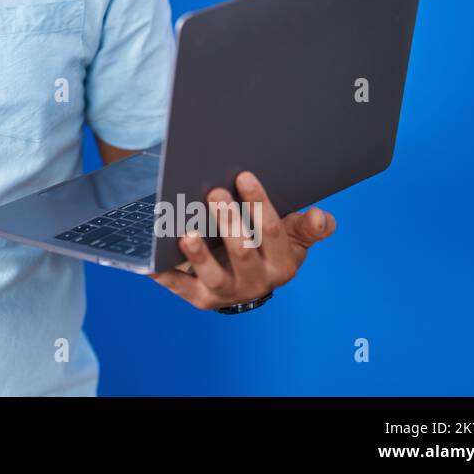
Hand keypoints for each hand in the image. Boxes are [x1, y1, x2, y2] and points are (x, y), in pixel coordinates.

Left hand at [148, 171, 335, 309]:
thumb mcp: (294, 238)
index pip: (273, 232)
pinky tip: (152, 259)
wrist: (248, 281)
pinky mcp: (199, 298)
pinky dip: (165, 274)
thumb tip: (322, 217)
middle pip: (243, 252)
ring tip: (188, 233)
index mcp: (283, 264)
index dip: (260, 204)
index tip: (243, 176)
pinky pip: (180, 286)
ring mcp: (226, 292)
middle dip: (230, 223)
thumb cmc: (268, 248)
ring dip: (200, 255)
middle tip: (214, 193)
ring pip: (213, 275)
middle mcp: (257, 282)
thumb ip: (308, 227)